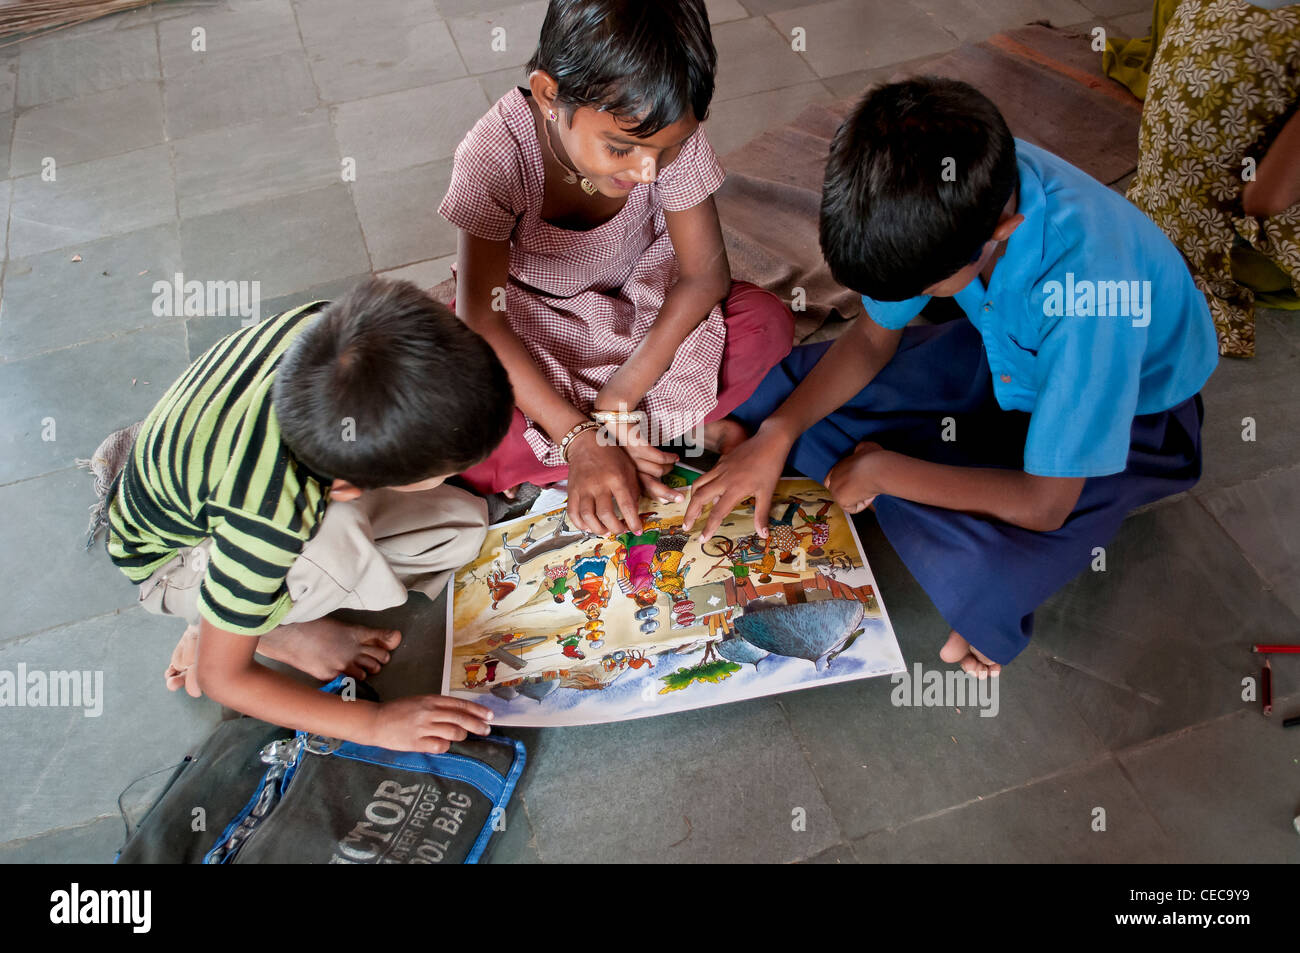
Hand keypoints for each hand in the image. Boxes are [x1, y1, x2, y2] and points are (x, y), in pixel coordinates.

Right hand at [367, 695, 493, 753]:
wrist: (375, 721)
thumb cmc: (399, 711)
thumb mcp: (420, 702)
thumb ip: (439, 706)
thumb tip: (462, 714)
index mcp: (431, 700)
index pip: (460, 704)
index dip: (477, 710)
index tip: (489, 715)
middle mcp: (429, 712)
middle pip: (461, 719)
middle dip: (477, 725)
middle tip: (487, 730)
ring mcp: (423, 727)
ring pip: (453, 733)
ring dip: (461, 736)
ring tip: (461, 737)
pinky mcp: (416, 742)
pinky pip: (440, 746)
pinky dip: (445, 746)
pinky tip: (443, 744)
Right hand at [565, 428, 643, 534]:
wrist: (586, 444)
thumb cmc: (611, 457)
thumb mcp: (628, 469)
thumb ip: (633, 490)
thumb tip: (634, 513)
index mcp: (616, 478)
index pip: (626, 505)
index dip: (633, 522)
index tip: (638, 530)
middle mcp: (598, 484)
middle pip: (605, 514)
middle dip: (616, 528)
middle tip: (621, 530)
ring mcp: (583, 488)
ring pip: (587, 516)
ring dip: (598, 529)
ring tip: (606, 531)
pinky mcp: (572, 491)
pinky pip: (573, 513)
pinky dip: (580, 524)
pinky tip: (590, 527)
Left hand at [599, 418, 683, 504]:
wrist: (609, 419)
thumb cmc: (617, 438)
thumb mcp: (624, 458)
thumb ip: (635, 470)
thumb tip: (652, 481)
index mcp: (624, 473)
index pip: (642, 490)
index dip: (656, 496)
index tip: (667, 501)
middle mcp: (628, 469)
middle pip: (652, 486)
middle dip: (668, 494)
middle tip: (680, 498)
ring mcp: (633, 459)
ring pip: (659, 471)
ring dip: (669, 467)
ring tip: (673, 464)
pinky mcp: (639, 447)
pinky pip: (660, 458)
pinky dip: (670, 458)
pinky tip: (675, 457)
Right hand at [683, 425, 790, 540]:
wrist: (769, 441)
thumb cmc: (770, 467)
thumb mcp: (768, 493)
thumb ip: (761, 515)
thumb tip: (763, 534)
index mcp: (734, 489)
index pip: (717, 513)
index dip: (708, 528)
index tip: (702, 539)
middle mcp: (723, 479)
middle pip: (699, 497)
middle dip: (690, 513)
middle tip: (687, 526)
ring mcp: (720, 469)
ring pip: (698, 484)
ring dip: (692, 499)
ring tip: (692, 510)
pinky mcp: (720, 461)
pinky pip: (706, 476)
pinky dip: (702, 486)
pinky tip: (708, 493)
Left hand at [825, 441, 889, 513]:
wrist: (878, 468)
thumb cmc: (876, 458)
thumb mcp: (865, 447)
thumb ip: (859, 451)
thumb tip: (859, 451)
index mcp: (837, 466)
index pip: (833, 479)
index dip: (846, 484)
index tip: (859, 484)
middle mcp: (833, 477)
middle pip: (839, 492)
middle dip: (852, 493)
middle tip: (867, 487)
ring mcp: (835, 490)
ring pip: (847, 501)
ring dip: (859, 498)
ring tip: (870, 488)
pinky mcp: (840, 500)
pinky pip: (852, 508)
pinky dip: (863, 504)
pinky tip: (869, 494)